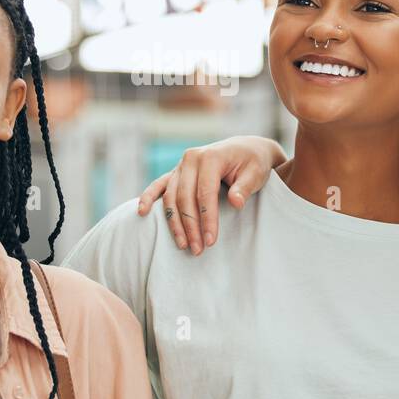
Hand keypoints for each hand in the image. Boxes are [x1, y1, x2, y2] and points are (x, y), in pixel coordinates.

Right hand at [136, 136, 286, 254]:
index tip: (211, 241)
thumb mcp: (256, 172)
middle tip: (198, 250)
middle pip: (185, 198)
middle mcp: (191, 159)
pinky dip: (149, 198)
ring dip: (174, 222)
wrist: (247, 148)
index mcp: (210, 157)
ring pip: (171, 197)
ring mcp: (181, 165)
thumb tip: (235, 202)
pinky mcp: (176, 172)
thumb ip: (244, 187)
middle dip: (191, 226)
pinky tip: (142, 212)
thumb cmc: (253, 162)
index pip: (205, 193)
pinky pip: (159, 185)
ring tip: (182, 245)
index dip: (207, 218)